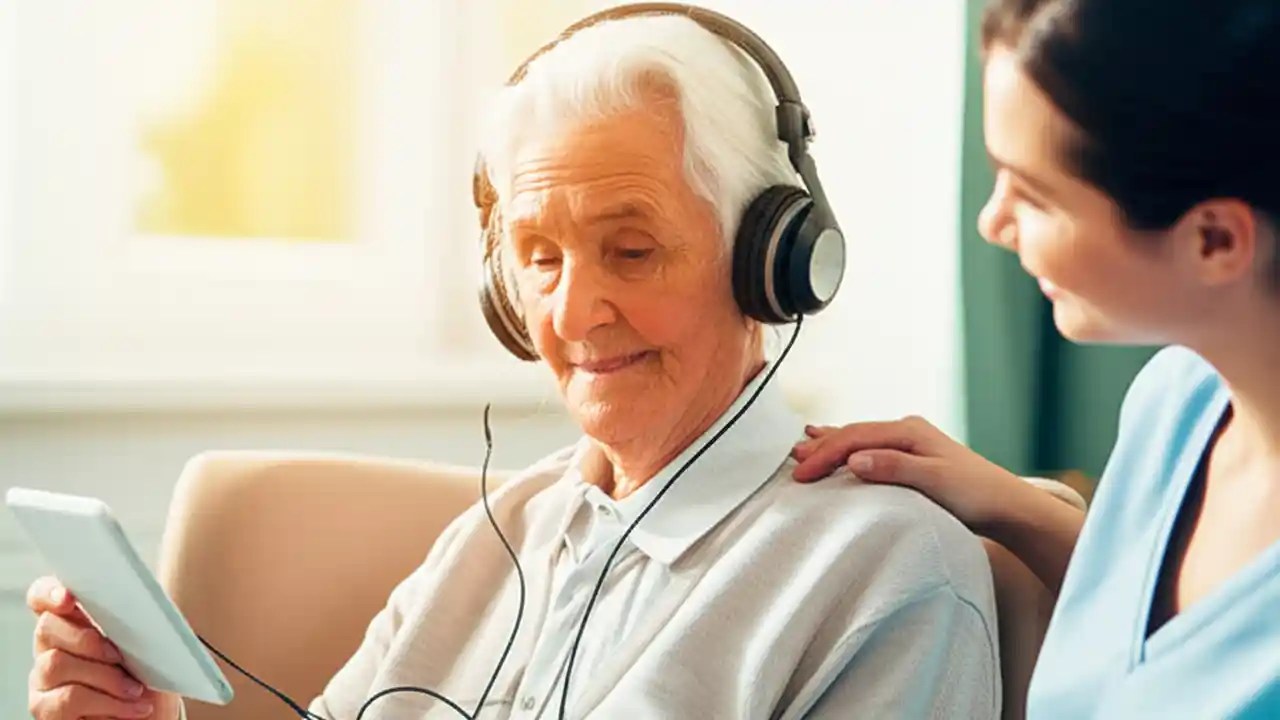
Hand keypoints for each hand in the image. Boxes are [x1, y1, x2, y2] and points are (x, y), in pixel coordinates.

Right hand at [27, 576, 181, 719]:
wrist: (153, 714)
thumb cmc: (150, 674)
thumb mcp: (152, 641)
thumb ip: (137, 616)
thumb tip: (143, 599)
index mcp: (73, 621)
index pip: (42, 597)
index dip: (49, 592)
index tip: (69, 597)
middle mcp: (50, 646)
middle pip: (47, 627)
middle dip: (88, 639)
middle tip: (120, 655)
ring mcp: (43, 678)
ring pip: (57, 664)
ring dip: (105, 676)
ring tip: (136, 689)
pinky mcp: (45, 708)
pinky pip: (67, 699)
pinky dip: (108, 702)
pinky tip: (133, 706)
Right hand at [790, 416, 1024, 529]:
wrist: (1008, 506)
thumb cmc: (975, 495)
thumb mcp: (935, 481)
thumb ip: (894, 468)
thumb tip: (855, 458)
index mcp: (909, 431)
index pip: (855, 438)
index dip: (826, 455)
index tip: (802, 475)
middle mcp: (907, 430)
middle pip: (854, 434)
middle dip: (821, 447)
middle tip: (793, 463)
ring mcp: (910, 442)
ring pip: (859, 439)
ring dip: (831, 445)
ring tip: (803, 448)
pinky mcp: (913, 457)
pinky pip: (870, 447)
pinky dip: (848, 448)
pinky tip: (838, 445)